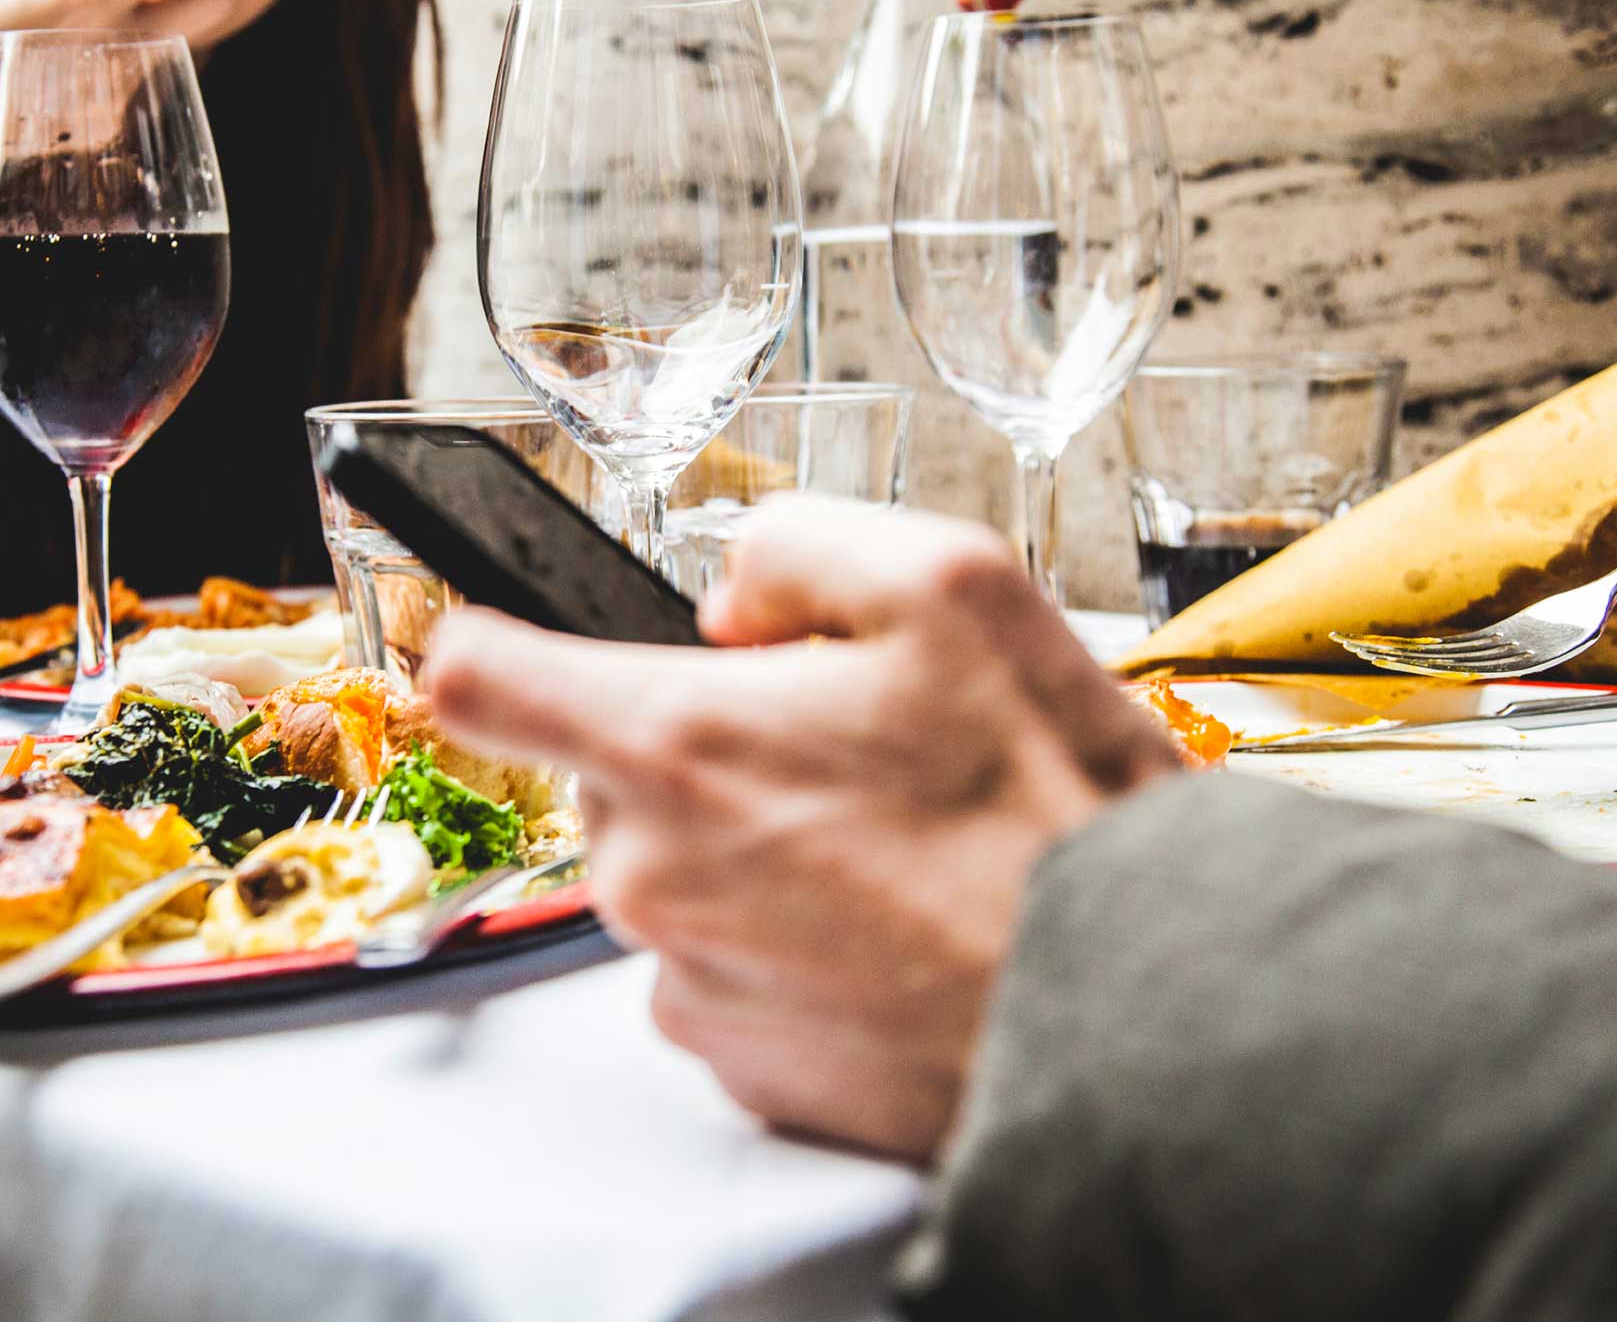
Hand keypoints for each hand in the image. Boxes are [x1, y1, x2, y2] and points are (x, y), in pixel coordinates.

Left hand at [421, 496, 1182, 1160]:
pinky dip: (798, 947)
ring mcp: (691, 982)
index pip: (480, 678)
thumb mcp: (951, 586)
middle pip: (618, 777)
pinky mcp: (746, 1069)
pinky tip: (900, 934)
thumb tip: (729, 595)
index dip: (490, 642)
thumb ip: (797, 547)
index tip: (505, 639)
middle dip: (708, 751)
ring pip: (683, 877)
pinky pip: (734, 973)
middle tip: (848, 757)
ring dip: (760, 852)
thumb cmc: (1049, 806)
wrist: (1137, 1013)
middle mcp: (651, 874)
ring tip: (903, 855)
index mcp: (673, 743)